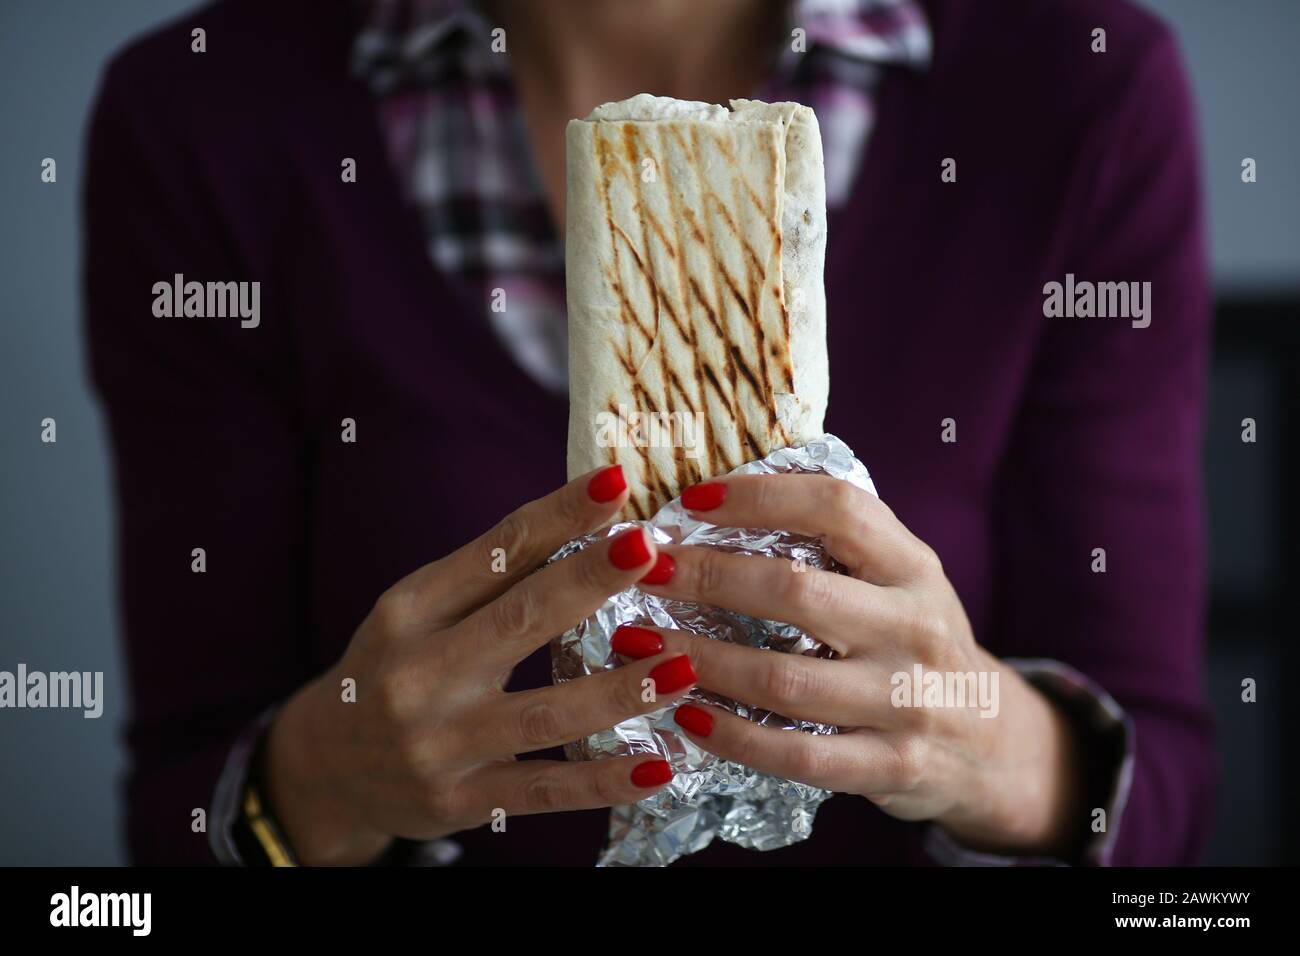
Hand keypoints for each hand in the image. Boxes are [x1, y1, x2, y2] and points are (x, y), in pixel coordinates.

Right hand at [262, 466, 694, 864]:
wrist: (325, 768)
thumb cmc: (394, 668)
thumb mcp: (421, 611)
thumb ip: (494, 574)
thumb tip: (589, 514)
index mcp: (411, 609)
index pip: (496, 552)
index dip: (559, 515)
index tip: (617, 482)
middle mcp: (419, 672)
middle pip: (518, 619)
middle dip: (588, 581)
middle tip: (650, 548)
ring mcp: (439, 743)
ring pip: (543, 714)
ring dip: (619, 690)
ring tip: (682, 664)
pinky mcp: (460, 801)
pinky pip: (544, 790)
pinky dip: (602, 781)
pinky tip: (658, 766)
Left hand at [625, 474, 1085, 856]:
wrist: (993, 743)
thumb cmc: (916, 643)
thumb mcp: (901, 580)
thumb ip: (839, 542)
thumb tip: (722, 494)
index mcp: (914, 567)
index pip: (837, 507)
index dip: (759, 496)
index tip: (690, 499)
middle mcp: (914, 628)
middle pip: (795, 591)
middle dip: (707, 576)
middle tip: (644, 571)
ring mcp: (906, 702)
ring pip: (783, 680)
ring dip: (700, 659)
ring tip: (638, 643)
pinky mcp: (891, 766)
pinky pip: (797, 757)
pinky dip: (733, 738)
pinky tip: (685, 716)